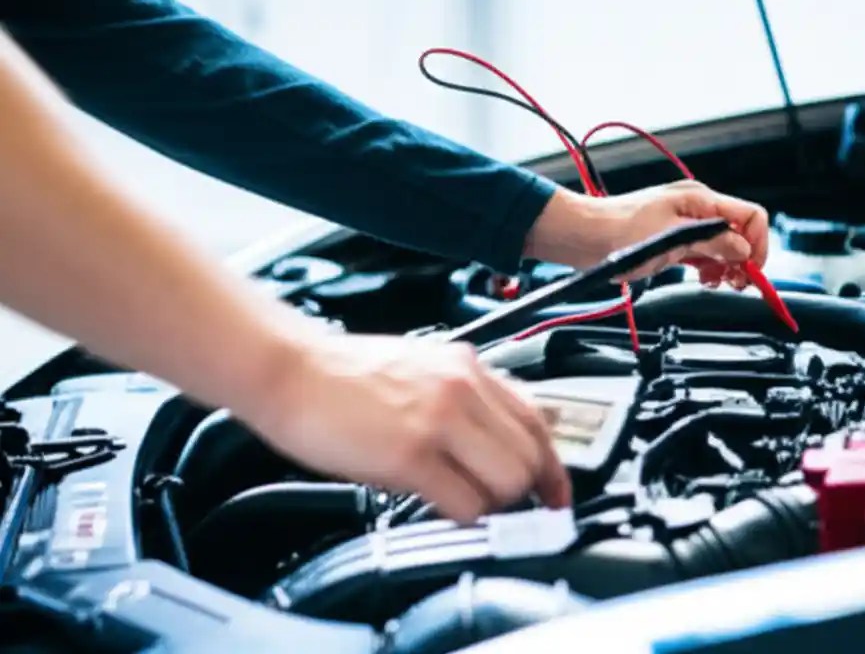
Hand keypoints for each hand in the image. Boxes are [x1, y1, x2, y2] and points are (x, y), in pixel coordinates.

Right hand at [234, 332, 571, 523]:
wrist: (288, 369)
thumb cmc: (344, 375)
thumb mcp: (422, 367)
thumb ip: (465, 397)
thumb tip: (499, 442)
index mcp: (468, 366)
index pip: (537, 419)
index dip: (553, 464)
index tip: (556, 491)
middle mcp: (462, 387)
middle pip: (529, 456)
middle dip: (524, 491)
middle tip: (509, 508)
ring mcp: (438, 420)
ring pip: (507, 481)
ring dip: (494, 505)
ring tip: (469, 506)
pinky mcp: (410, 454)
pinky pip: (465, 502)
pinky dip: (465, 518)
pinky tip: (446, 511)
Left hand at [526, 181, 769, 288]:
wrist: (583, 236)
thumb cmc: (618, 234)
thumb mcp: (670, 241)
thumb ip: (711, 244)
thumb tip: (743, 249)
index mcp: (700, 200)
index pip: (750, 216)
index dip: (758, 244)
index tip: (751, 271)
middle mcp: (697, 208)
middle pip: (740, 232)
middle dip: (744, 259)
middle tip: (736, 284)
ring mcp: (686, 223)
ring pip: (724, 245)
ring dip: (727, 266)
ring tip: (717, 283)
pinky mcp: (675, 238)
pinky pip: (705, 252)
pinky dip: (710, 266)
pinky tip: (703, 278)